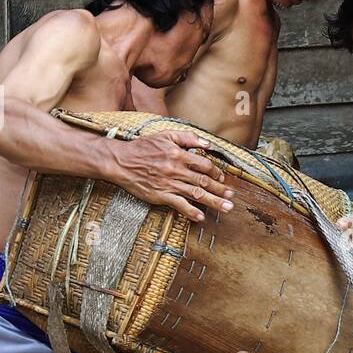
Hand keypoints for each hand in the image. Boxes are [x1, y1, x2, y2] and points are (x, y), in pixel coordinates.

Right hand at [111, 131, 233, 220]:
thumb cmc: (142, 148)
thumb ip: (187, 137)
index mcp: (178, 154)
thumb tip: (207, 143)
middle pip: (204, 181)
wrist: (120, 161)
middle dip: (220, 190)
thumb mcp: (164, 135)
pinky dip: (191, 212)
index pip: (204, 165)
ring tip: (226, 208)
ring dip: (213, 202)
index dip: (216, 172)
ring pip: (196, 194)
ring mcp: (168, 184)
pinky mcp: (160, 195)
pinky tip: (201, 217)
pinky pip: (179, 205)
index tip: (222, 178)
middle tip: (232, 196)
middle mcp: (176, 170)